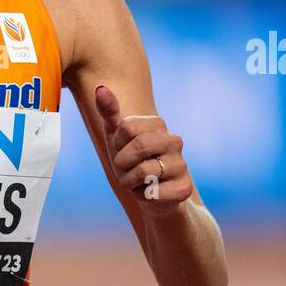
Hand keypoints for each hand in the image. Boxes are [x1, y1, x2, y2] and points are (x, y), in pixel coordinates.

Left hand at [95, 84, 192, 214]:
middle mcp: (175, 141)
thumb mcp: (116, 137)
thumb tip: (101, 88)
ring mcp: (182, 164)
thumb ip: (109, 112)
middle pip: (139, 145)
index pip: (127, 127)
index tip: (122, 151)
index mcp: (158, 125)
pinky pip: (153, 192)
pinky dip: (143, 196)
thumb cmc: (131, 163)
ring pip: (144, 171)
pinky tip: (150, 194)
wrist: (151, 195)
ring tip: (137, 182)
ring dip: (130, 182)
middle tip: (125, 169)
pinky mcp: (184, 188)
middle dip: (123, 163)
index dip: (118, 144)